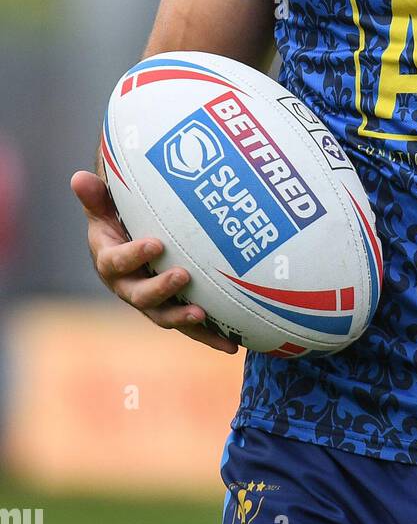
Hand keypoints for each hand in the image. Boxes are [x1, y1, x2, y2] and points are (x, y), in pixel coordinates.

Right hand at [71, 170, 237, 353]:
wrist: (134, 247)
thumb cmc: (119, 222)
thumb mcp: (106, 209)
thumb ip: (96, 197)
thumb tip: (78, 178)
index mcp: (109, 262)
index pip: (117, 261)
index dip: (133, 255)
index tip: (155, 243)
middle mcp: (128, 287)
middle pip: (140, 296)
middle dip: (160, 289)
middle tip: (182, 275)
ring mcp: (151, 303)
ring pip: (163, 316)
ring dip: (182, 318)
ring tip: (202, 313)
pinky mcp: (172, 312)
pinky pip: (190, 328)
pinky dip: (209, 337)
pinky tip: (232, 345)